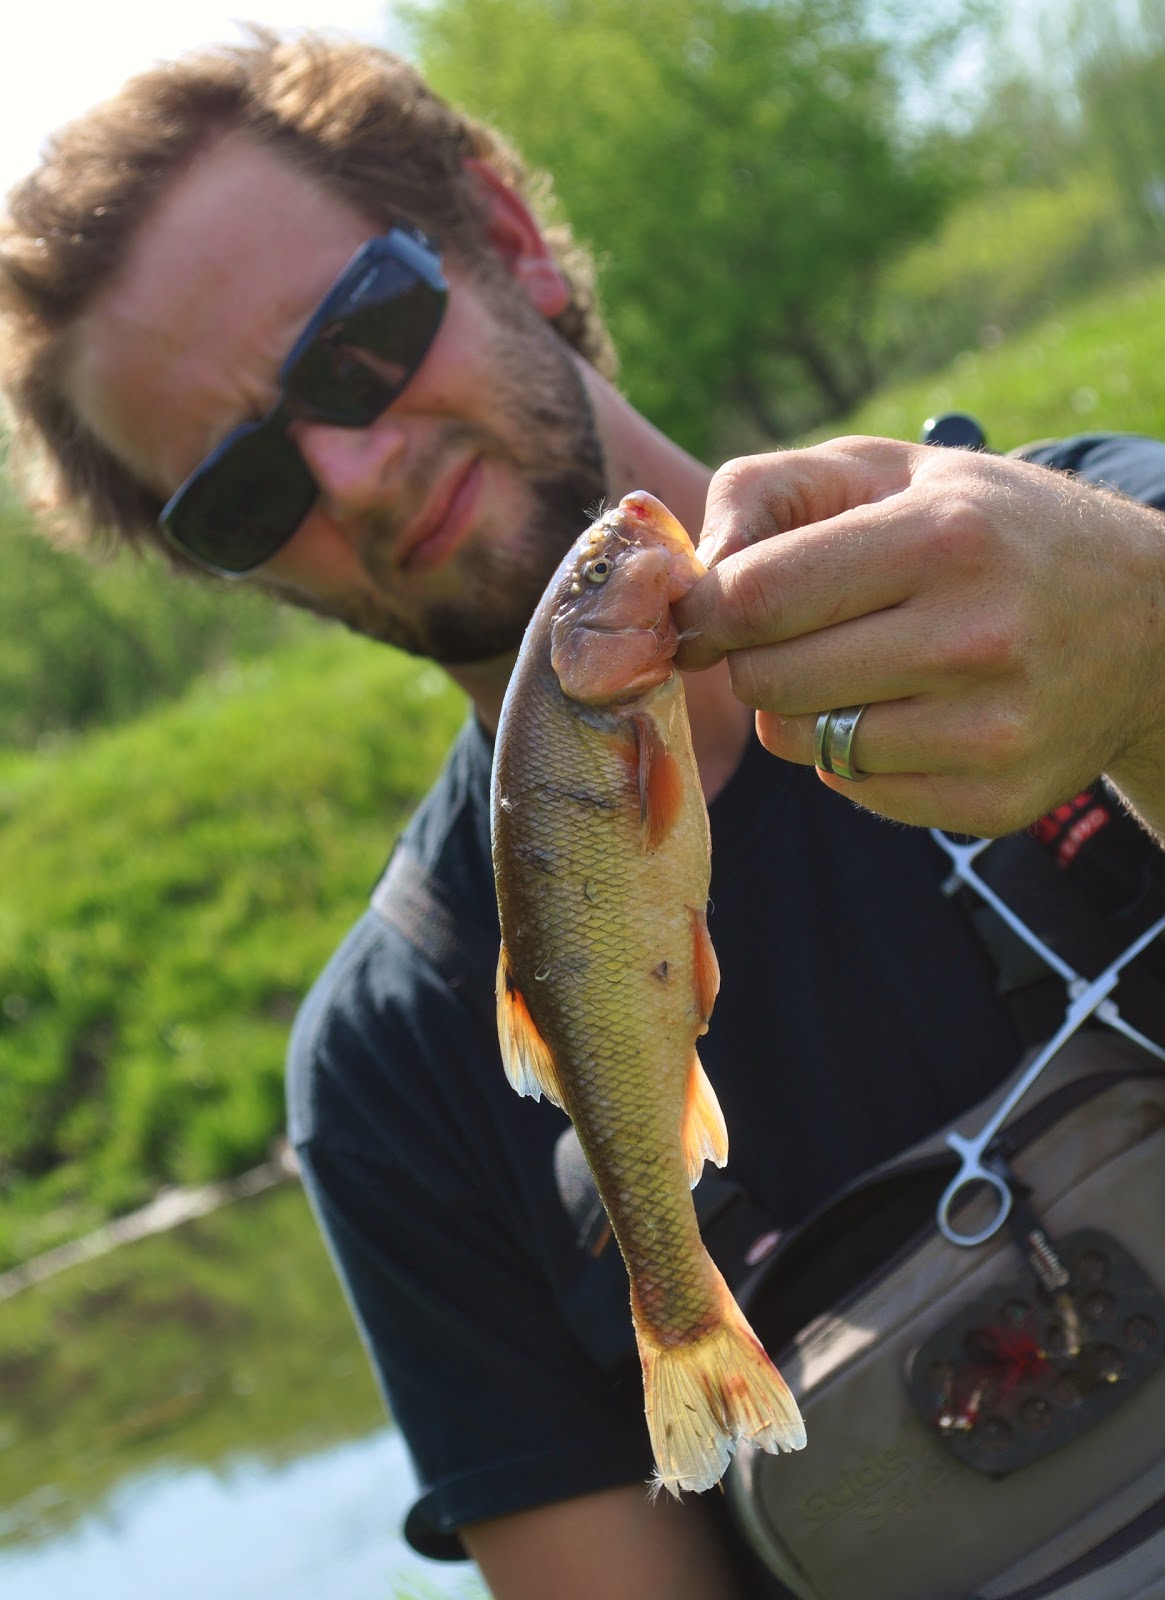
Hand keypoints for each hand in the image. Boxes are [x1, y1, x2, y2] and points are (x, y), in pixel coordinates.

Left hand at [675, 436, 1164, 836]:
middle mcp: (974, 640)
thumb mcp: (889, 469)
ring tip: (864, 664)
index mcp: (943, 539)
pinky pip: (853, 789)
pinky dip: (853, 755)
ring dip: (803, 708)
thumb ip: (765, 491)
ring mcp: (989, 732)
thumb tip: (690, 580)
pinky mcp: (993, 800)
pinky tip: (909, 711)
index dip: (707, 610)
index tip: (707, 611)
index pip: (755, 597)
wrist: (1145, 621)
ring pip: (800, 743)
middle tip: (798, 632)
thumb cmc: (987, 528)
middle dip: (755, 656)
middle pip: (766, 680)